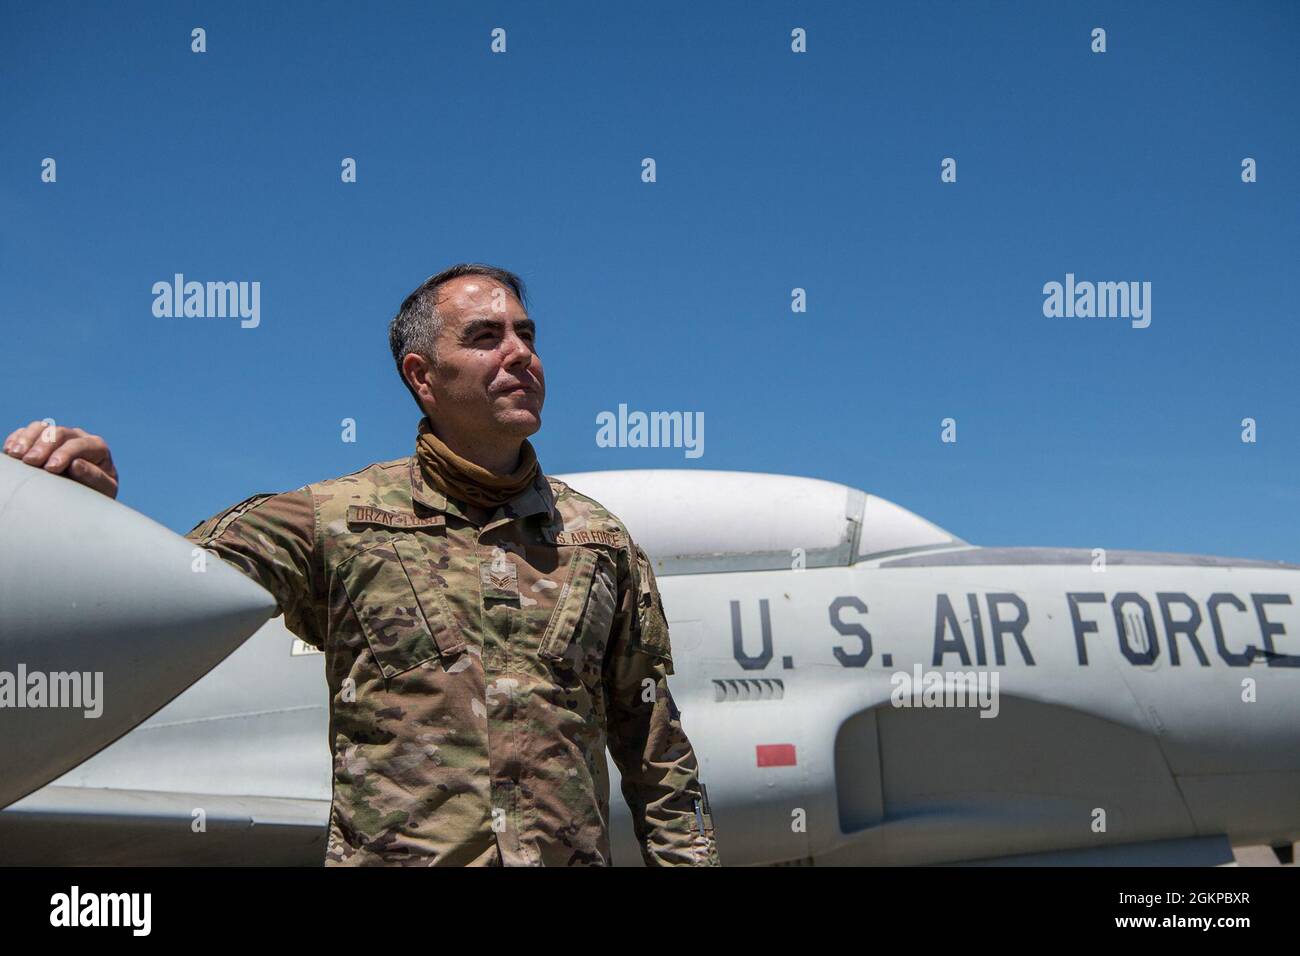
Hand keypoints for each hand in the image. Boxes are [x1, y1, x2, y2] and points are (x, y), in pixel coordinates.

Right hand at [3, 421, 118, 498]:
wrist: (86, 493)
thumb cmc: (97, 491)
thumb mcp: (103, 489)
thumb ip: (93, 477)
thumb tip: (76, 465)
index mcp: (97, 447)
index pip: (80, 445)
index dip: (65, 454)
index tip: (51, 468)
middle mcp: (78, 437)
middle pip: (59, 433)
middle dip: (43, 446)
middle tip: (30, 461)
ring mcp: (59, 436)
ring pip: (42, 428)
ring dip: (27, 439)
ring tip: (16, 455)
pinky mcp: (42, 439)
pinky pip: (28, 432)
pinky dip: (17, 439)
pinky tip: (10, 451)